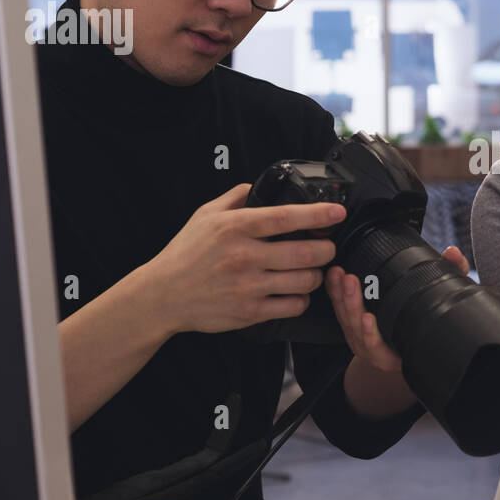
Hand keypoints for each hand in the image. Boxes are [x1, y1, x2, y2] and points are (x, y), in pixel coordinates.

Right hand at [145, 183, 342, 335]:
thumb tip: (260, 186)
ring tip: (312, 270)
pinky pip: (293, 306)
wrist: (161, 296)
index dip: (317, 214)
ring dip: (316, 275)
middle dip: (326, 250)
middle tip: (327, 247)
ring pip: (304, 281)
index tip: (337, 212)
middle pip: (305, 253)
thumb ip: (235, 198)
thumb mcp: (204, 216)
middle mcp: (243, 257)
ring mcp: (248, 287)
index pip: (285, 218)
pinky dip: (302, 298)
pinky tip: (296, 292)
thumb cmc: (184, 254)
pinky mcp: (250, 312)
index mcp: (235, 229)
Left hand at [325, 244, 470, 372]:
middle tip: (351, 282)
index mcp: (395, 353)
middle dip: (352, 304)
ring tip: (341, 275)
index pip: (378, 346)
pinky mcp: (351, 326)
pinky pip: (339, 312)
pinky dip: (335, 295)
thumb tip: (453, 253)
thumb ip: (453, 274)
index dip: (371, 335)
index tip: (369, 319)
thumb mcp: (446, 301)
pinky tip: (334, 279)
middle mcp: (375, 350)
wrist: (417, 340)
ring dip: (341, 297)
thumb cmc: (430, 320)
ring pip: (345, 320)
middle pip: (356, 330)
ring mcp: (361, 339)